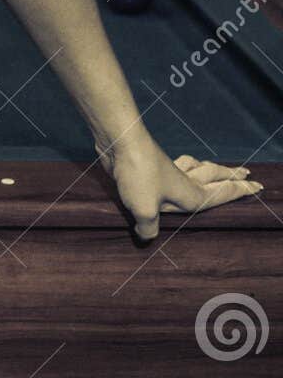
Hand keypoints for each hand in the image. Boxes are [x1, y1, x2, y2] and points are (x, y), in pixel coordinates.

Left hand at [98, 134, 262, 239]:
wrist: (120, 141)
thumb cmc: (138, 175)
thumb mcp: (144, 210)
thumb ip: (149, 228)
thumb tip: (147, 236)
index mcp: (191, 193)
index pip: (222, 194)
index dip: (240, 192)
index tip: (257, 186)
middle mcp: (185, 179)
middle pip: (214, 176)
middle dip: (231, 176)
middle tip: (246, 173)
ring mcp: (168, 169)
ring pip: (196, 168)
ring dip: (210, 168)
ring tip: (216, 168)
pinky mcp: (152, 163)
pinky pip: (177, 165)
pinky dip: (186, 164)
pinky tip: (180, 164)